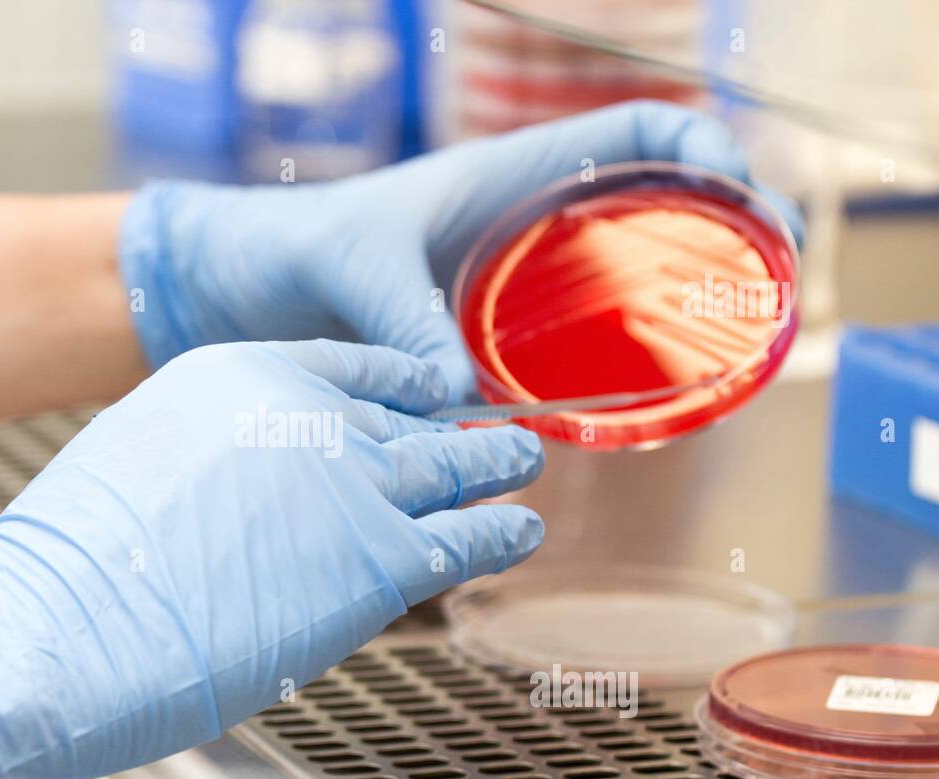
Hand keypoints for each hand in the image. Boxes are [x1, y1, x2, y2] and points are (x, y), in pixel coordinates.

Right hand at [0, 340, 544, 778]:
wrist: (65, 618)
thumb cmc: (80, 559)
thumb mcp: (146, 456)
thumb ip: (217, 460)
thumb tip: (251, 492)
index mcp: (245, 374)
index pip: (349, 366)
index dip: (399, 384)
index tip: (429, 391)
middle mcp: (312, 414)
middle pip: (410, 414)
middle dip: (456, 425)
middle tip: (494, 429)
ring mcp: (354, 480)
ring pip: (452, 466)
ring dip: (494, 468)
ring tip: (521, 465)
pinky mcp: (380, 557)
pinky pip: (464, 536)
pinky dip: (498, 533)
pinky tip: (519, 530)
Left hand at [120, 100, 803, 401]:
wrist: (236, 291)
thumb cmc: (287, 251)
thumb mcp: (347, 269)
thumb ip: (402, 326)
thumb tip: (460, 398)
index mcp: (501, 182)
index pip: (629, 138)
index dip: (697, 150)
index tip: (739, 191)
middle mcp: (518, 235)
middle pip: (649, 215)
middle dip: (721, 234)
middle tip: (773, 284)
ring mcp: (507, 294)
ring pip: (618, 291)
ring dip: (679, 310)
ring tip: (736, 345)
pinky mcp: (485, 347)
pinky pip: (566, 357)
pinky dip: (609, 375)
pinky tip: (638, 408)